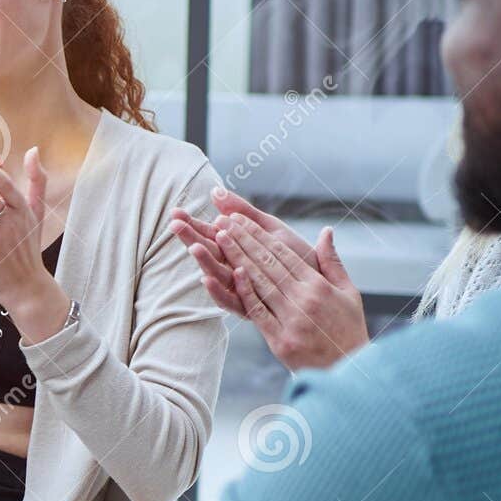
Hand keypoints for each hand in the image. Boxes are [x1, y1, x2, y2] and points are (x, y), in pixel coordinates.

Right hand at [169, 187, 314, 317]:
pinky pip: (232, 302)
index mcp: (237, 251)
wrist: (326, 287)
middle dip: (190, 239)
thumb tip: (214, 191)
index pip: (208, 235)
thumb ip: (243, 211)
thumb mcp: (271, 228)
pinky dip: (222, 291)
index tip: (175, 212)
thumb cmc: (299, 256)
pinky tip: (214, 277)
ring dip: (205, 262)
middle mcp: (234, 271)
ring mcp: (242, 291)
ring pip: (217, 276)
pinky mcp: (253, 309)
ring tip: (194, 248)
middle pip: (207, 253)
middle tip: (174, 224)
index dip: (192, 224)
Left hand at [214, 214, 367, 369]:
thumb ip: (332, 262)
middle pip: (268, 264)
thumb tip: (326, 231)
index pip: (284, 254)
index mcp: (318, 285)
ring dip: (237, 259)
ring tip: (219, 241)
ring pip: (259, 283)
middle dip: (243, 241)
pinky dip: (244, 292)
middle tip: (222, 222)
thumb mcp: (348, 292)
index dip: (259, 235)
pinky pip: (258, 311)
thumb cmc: (348, 330)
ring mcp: (291, 319)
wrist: (350, 370)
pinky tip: (230, 275)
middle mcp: (304, 299)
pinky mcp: (280, 340)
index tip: (240, 220)